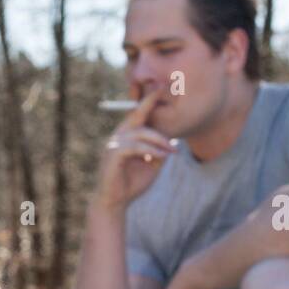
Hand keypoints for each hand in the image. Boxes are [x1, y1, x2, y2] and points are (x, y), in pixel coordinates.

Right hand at [92, 86, 175, 213]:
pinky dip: (151, 151)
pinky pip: (136, 147)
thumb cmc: (131, 183)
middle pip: (139, 117)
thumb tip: (174, 140)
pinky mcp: (114, 155)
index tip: (162, 86)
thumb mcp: (152, 165)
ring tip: (173, 152)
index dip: (149, 100)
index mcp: (127, 135)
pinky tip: (162, 157)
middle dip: (154, 110)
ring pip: (141, 133)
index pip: (138, 113)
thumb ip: (160, 151)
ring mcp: (114, 144)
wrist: (114, 202)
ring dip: (160, 142)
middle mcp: (119, 135)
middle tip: (172, 114)